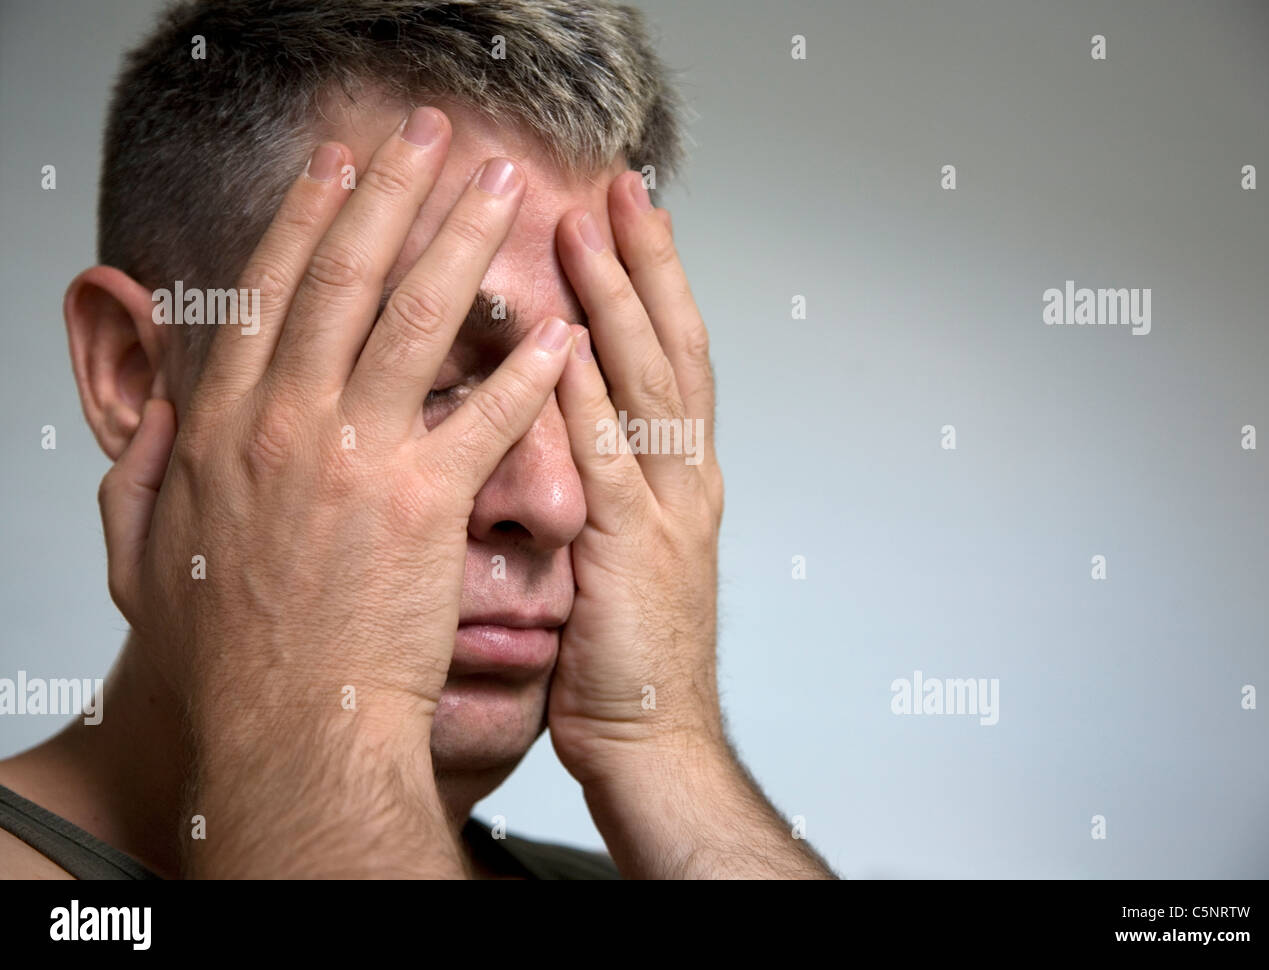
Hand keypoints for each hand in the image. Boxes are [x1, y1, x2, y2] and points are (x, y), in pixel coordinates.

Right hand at [96, 109, 573, 875]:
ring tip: (508, 191)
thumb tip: (161, 413)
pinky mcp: (424, 508)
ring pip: (416, 322)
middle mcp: (285, 425)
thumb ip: (149, 470)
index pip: (270, 292)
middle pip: (345, 279)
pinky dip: (527, 372)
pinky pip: (486, 419)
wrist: (282, 729)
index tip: (343, 166)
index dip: (309, 217)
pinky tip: (561, 330)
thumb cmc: (226, 654)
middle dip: (396, 194)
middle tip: (435, 137)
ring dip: (466, 244)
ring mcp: (355, 460)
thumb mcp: (149, 552)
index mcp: (222, 426)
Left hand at [547, 171, 724, 785]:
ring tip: (589, 229)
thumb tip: (562, 430)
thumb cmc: (627, 661)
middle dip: (645, 263)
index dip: (652, 284)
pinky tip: (567, 342)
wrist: (657, 744)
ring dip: (618, 302)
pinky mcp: (632, 550)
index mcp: (680, 481)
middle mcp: (685, 481)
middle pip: (672, 347)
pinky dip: (589, 397)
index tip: (626, 219)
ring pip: (648, 384)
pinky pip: (610, 458)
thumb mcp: (621, 557)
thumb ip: (605, 487)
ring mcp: (667, 511)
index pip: (671, 359)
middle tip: (618, 188)